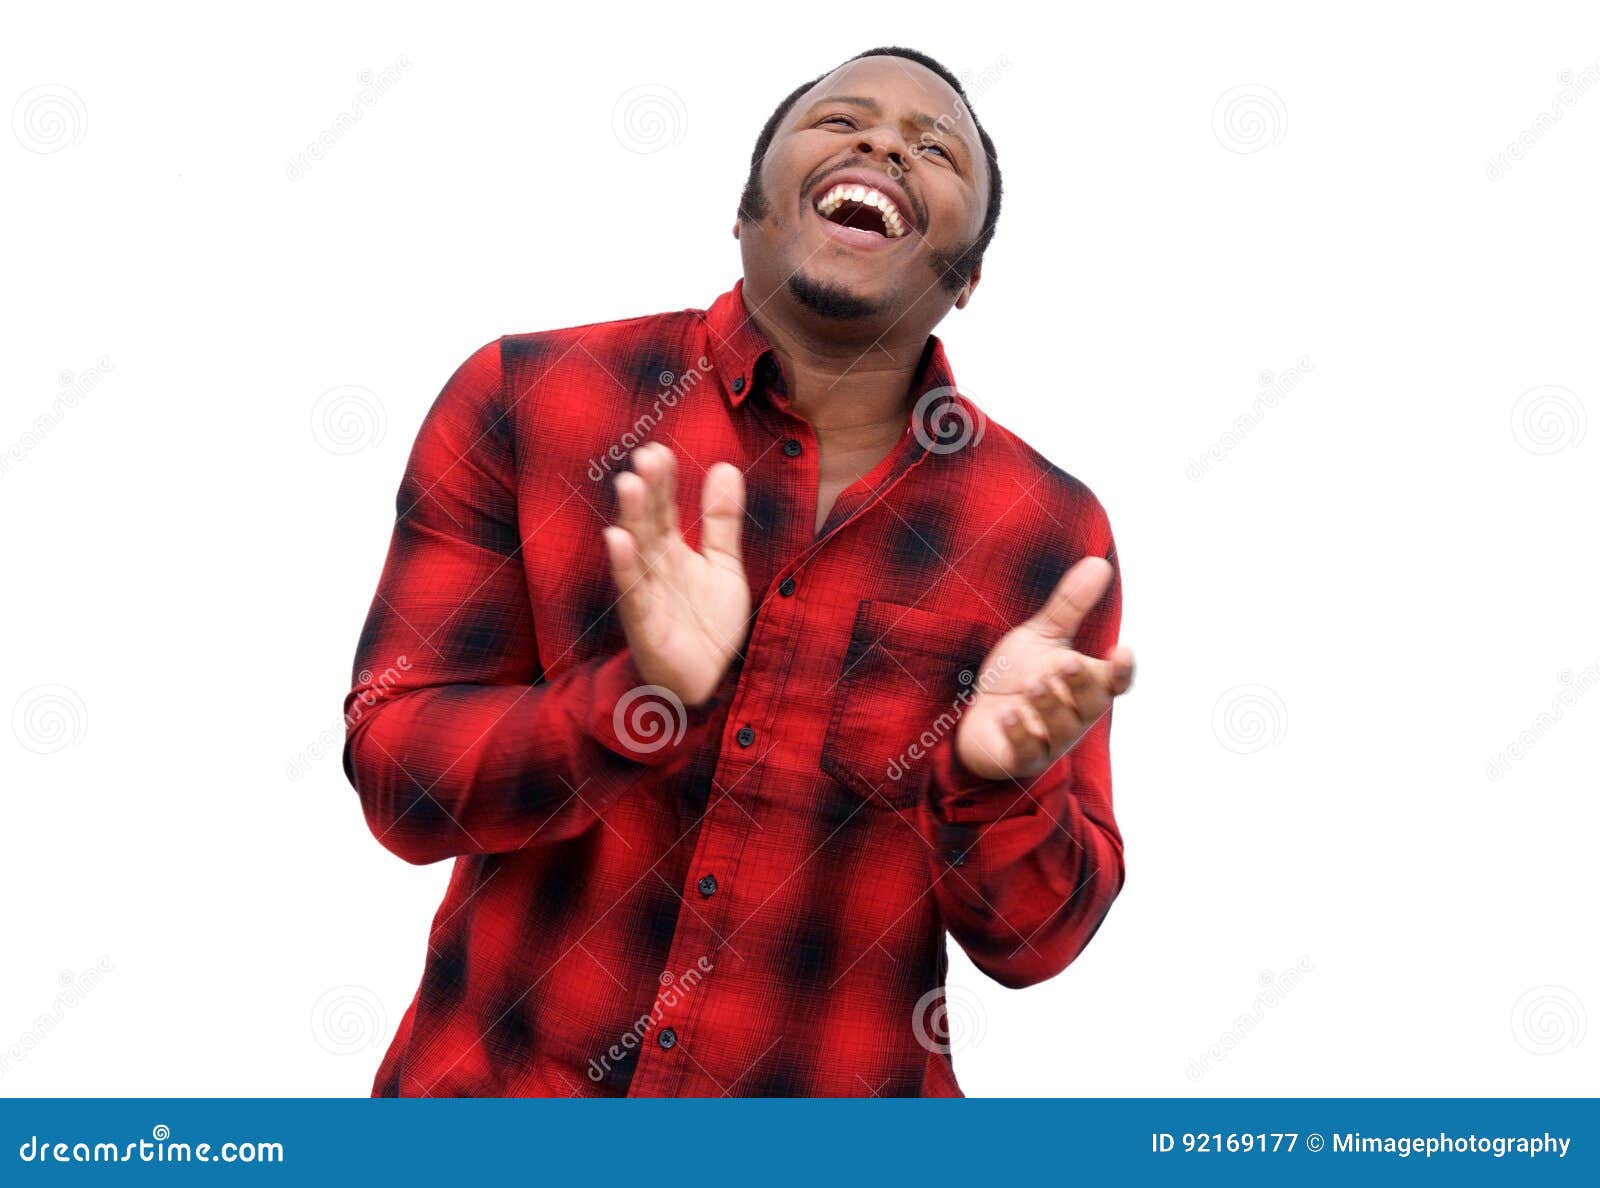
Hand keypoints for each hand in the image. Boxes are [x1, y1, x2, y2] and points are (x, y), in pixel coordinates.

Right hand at [602, 442, 748, 705]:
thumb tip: (725, 466)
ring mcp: (647, 594)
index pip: (665, 508)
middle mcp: (655, 567)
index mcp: (672, 551)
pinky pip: (633, 592)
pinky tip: (618, 540)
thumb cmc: (707, 622)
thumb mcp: (724, 565)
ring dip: (632, 518)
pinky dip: (625, 567)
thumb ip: (721, 520)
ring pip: (638, 551)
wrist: (706, 680)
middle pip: (649, 523)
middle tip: (645, 456)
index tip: (659, 450)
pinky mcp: (644, 624)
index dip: (663, 481)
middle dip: (647, 491)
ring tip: (630, 484)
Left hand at [955, 556, 1135, 780]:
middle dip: (1080, 684)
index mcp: (1086, 684)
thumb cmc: (1018, 675)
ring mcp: (1050, 739)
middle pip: (1091, 704)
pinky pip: (1027, 751)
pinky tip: (1007, 714)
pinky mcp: (1021, 757)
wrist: (980, 716)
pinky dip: (1019, 734)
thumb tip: (1099, 562)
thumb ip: (1069, 605)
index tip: (1122, 652)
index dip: (1122, 671)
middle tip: (1064, 662)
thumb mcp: (1042, 636)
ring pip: (1061, 728)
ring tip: (1033, 684)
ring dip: (1049, 705)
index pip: (1116, 682)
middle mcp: (1075, 714)